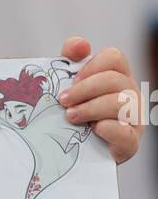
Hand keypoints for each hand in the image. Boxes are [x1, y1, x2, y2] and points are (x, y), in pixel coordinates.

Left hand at [57, 36, 141, 163]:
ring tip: (70, 116)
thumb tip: (80, 46)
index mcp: (118, 76)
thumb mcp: (69, 84)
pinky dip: (109, 129)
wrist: (77, 152)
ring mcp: (134, 118)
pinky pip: (126, 133)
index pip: (114, 58)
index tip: (72, 79)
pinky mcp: (131, 143)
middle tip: (63, 100)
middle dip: (85, 89)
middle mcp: (130, 94)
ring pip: (121, 104)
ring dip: (91, 108)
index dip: (92, 66)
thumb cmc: (75, 114)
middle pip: (115, 80)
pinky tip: (95, 129)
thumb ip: (71, 59)